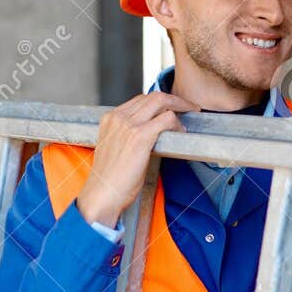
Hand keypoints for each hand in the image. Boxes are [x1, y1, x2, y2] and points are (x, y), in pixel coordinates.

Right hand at [76, 93, 195, 227]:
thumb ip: (127, 135)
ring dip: (180, 106)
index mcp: (110, 118)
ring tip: (189, 116)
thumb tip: (151, 132)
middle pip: (152, 96)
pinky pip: (166, 119)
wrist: (102, 194)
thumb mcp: (114, 148)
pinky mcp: (140, 136)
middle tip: (188, 107)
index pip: (140, 100)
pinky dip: (177, 123)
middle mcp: (118, 117)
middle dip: (175, 99)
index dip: (160, 102)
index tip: (172, 108)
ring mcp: (128, 125)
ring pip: (161, 101)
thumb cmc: (110, 179)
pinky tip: (181, 132)